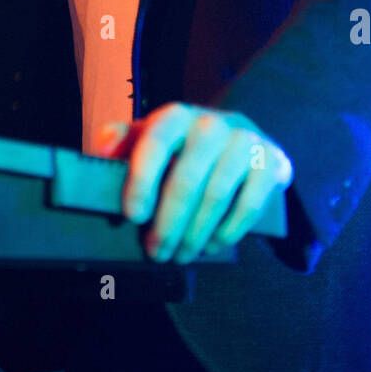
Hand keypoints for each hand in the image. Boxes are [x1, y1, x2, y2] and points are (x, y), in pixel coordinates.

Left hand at [94, 102, 292, 263]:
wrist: (248, 142)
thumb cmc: (187, 147)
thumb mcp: (153, 137)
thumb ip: (122, 140)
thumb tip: (100, 149)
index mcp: (176, 116)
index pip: (155, 143)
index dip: (141, 180)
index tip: (131, 216)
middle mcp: (211, 123)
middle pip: (186, 180)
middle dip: (167, 224)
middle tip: (156, 253)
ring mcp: (244, 141)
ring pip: (216, 196)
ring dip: (195, 234)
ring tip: (181, 255)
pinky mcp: (270, 161)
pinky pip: (248, 205)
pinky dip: (228, 232)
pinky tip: (212, 246)